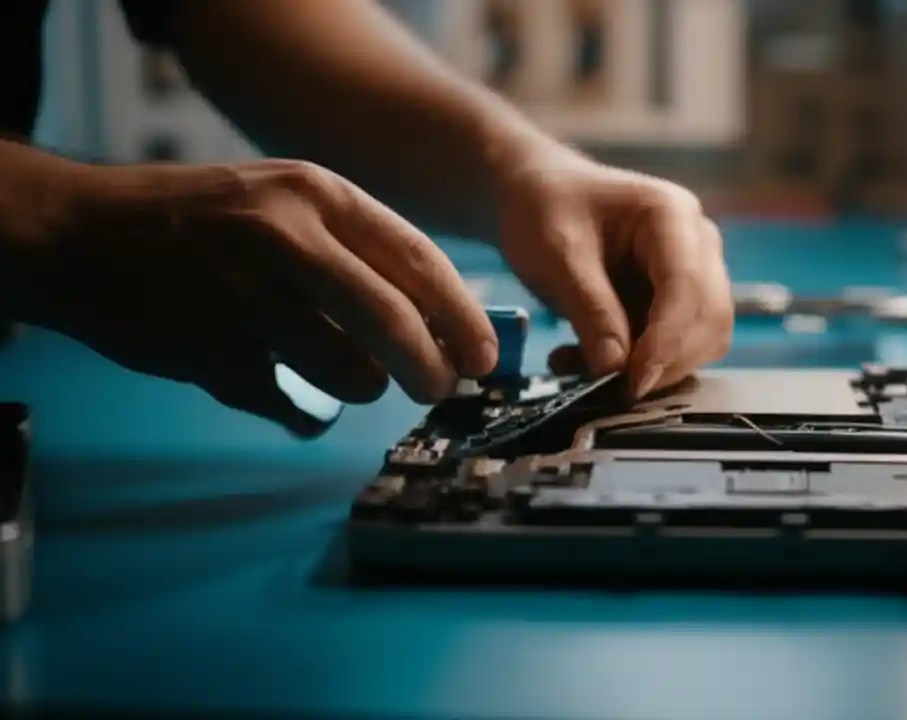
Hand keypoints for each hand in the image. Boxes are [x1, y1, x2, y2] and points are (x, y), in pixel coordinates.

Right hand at [22, 159, 494, 435]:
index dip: (463, 316)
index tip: (485, 357)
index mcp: (315, 194)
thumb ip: (358, 251)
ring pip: (349, 374)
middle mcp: (283, 239)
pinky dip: (304, 413)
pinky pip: (291, 407)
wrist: (81, 232)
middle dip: (431, 369)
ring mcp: (242, 298)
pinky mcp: (210, 354)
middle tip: (439, 389)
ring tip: (344, 372)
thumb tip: (444, 323)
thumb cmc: (205, 221)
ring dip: (362, 387)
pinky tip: (290, 394)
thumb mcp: (285, 203)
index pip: (418, 260)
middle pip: (392, 322)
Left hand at [496, 150, 732, 398]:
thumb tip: (614, 369)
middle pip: (710, 318)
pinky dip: (639, 364)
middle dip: (665, 360)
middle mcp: (697, 243)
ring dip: (652, 368)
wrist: (535, 193)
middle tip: (607, 385)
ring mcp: (693, 272)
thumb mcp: (556, 255)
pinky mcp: (677, 300)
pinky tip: (588, 359)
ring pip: (701, 339)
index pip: (687, 286)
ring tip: (581, 365)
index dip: (667, 340)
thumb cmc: (545, 208)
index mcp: (671, 215)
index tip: (633, 380)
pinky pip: (677, 345)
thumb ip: (590, 310)